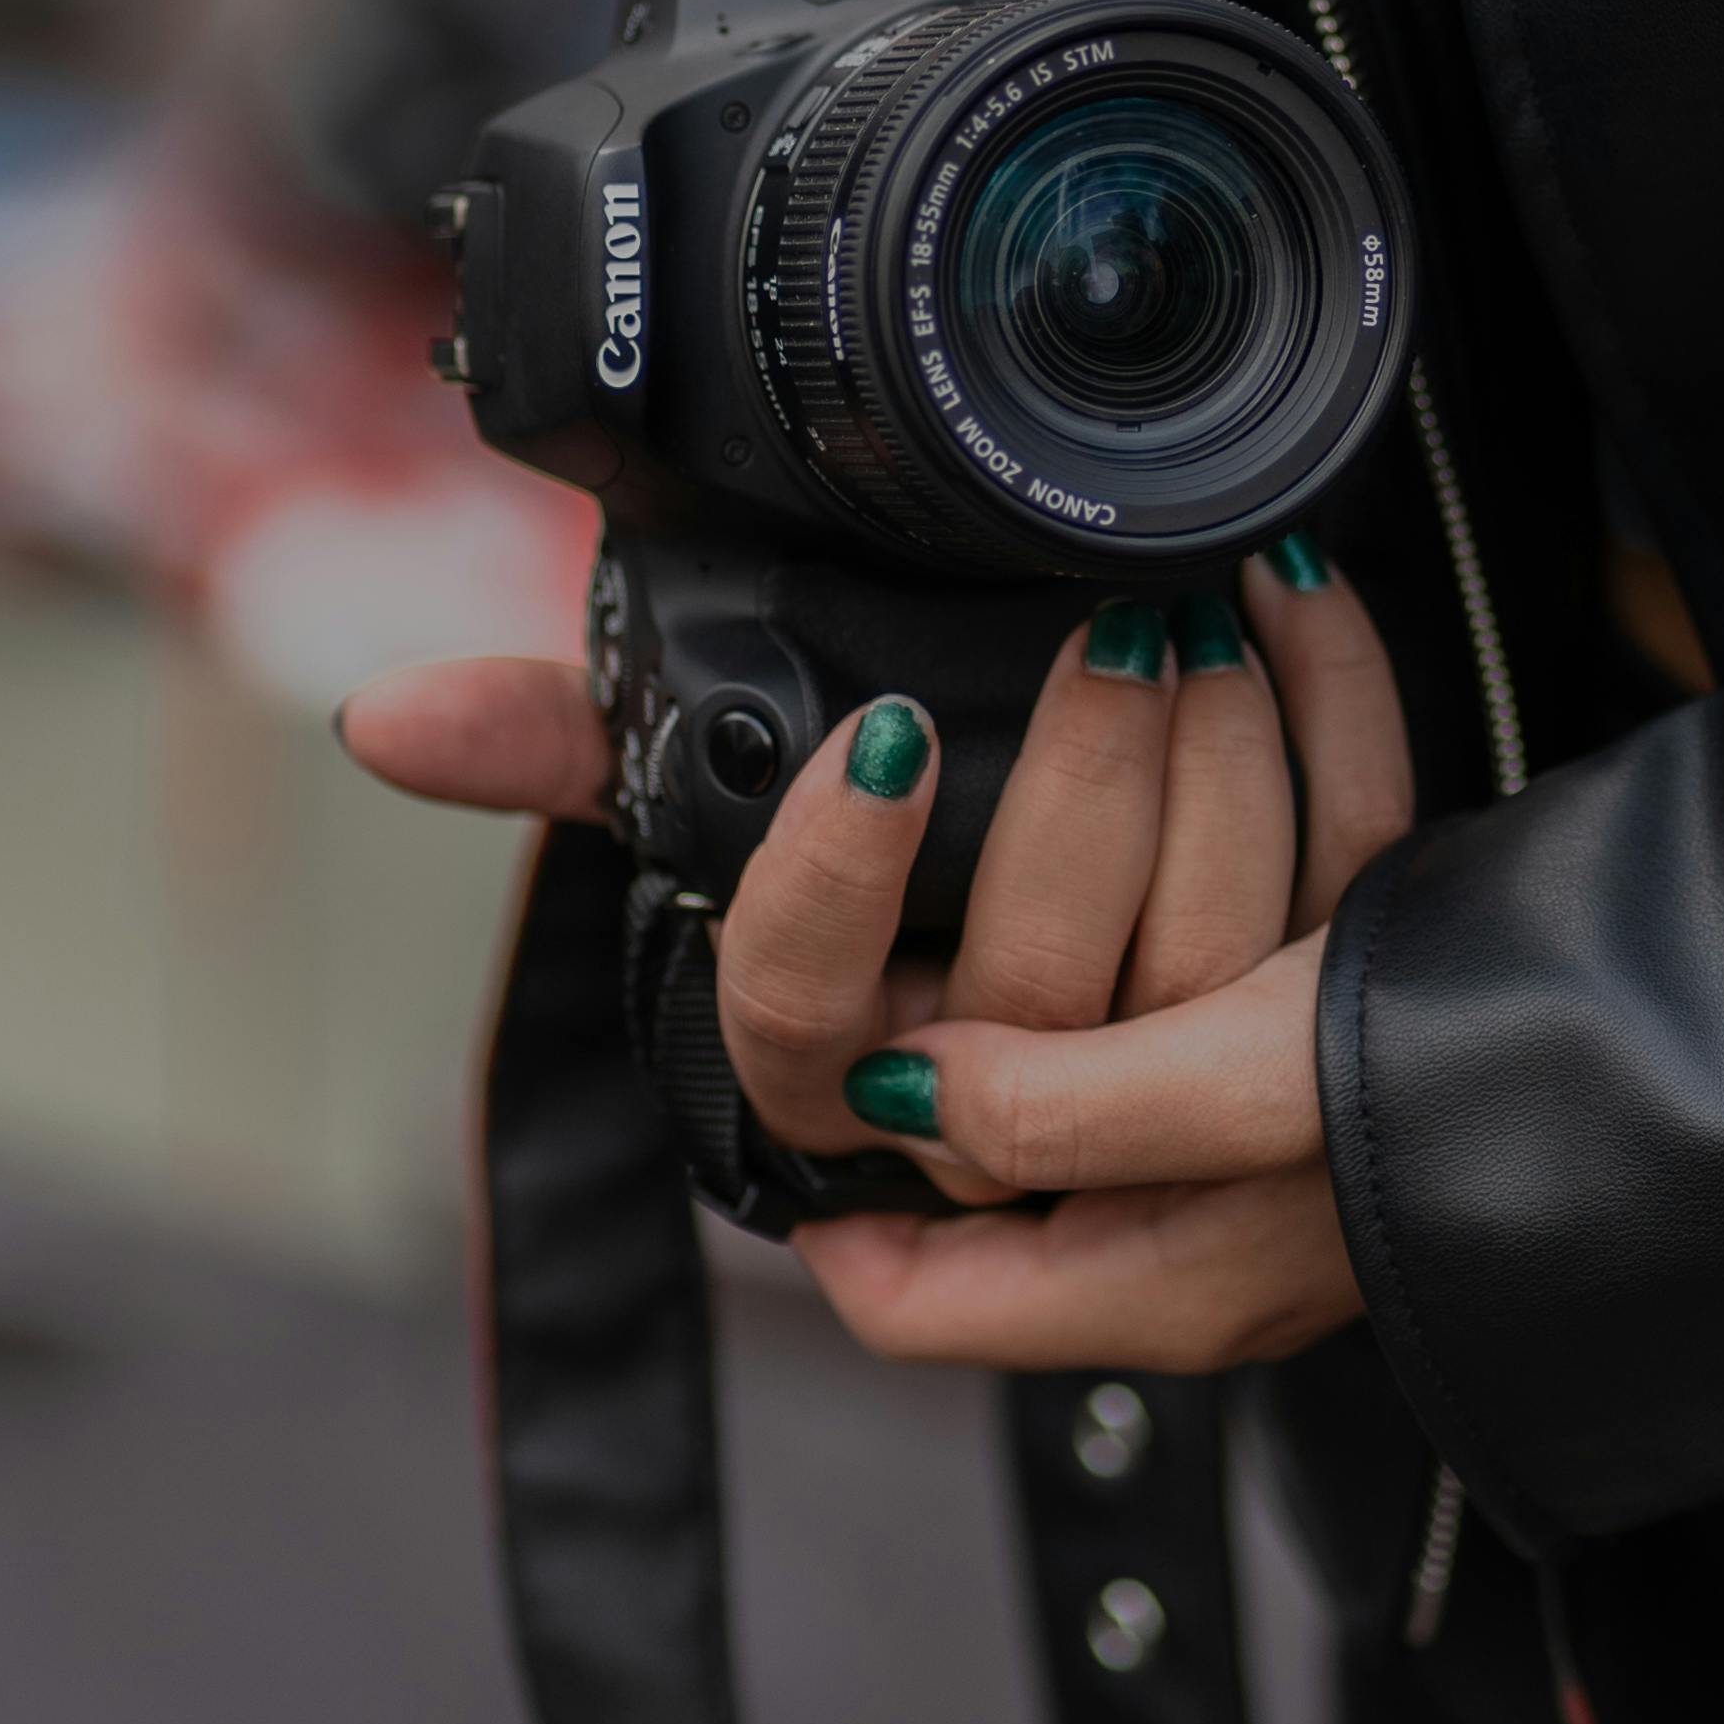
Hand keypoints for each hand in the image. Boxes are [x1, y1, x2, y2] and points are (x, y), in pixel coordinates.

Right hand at [337, 543, 1415, 1375]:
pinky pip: (1343, 871)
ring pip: (1211, 946)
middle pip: (1045, 981)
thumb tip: (380, 718)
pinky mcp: (1314, 1030)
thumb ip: (573, 762)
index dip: (836, 880)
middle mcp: (997, 1125)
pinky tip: (1289, 598)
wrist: (1120, 1033)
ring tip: (1195, 614)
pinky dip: (1335, 713)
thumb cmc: (893, 906)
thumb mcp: (725, 829)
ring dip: (1221, 753)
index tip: (888, 738)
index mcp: (841, 1083)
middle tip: (1112, 632)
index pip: (801, 1015)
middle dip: (1086, 782)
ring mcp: (1166, 1105)